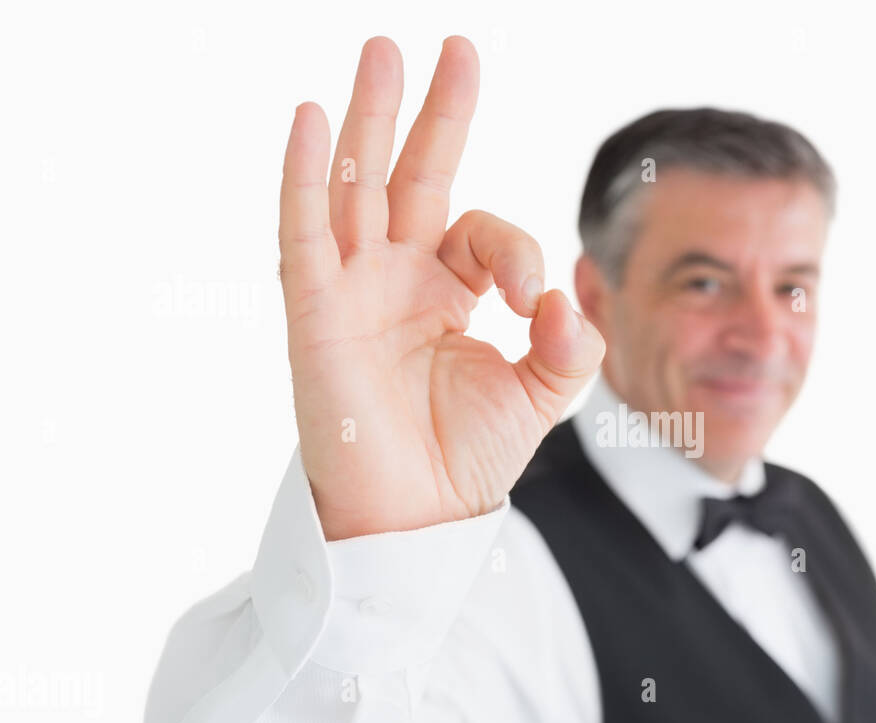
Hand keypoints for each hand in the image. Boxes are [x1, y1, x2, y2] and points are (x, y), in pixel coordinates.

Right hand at [277, 35, 604, 539]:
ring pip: (356, 188)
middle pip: (411, 177)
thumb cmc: (468, 460)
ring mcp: (352, 292)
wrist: (418, 520)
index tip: (532, 297)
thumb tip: (563, 296)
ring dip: (368, 120)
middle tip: (453, 47)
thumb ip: (569, 345)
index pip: (480, 233)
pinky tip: (316, 120)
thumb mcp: (541, 394)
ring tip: (383, 52)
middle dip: (432, 114)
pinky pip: (304, 235)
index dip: (514, 248)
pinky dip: (306, 178)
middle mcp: (396, 280)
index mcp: (446, 292)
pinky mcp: (315, 316)